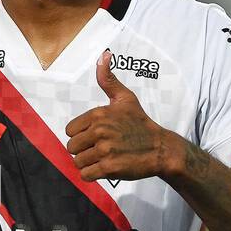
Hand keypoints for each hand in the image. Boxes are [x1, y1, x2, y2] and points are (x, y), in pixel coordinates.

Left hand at [65, 50, 181, 181]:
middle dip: (83, 151)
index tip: (96, 136)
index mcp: (99, 114)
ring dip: (88, 164)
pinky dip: (93, 174)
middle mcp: (100, 131)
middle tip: (100, 150)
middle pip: (71, 148)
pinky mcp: (109, 168)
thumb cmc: (140, 123)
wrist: (160, 148)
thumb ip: (108, 80)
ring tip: (104, 159)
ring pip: (78, 162)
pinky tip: (105, 168)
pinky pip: (86, 175)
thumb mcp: (125, 98)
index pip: (70, 131)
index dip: (81, 135)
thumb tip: (103, 55)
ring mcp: (104, 150)